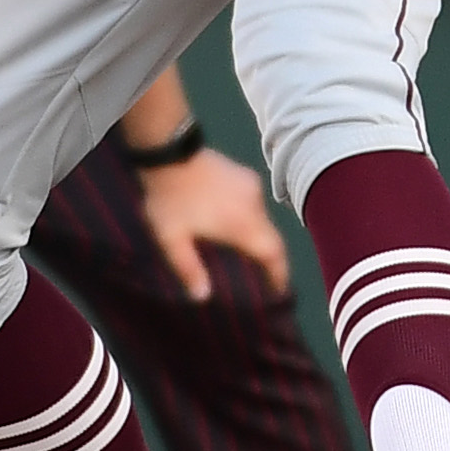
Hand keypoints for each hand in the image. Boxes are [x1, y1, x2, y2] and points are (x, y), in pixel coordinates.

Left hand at [137, 148, 290, 297]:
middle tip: (267, 278)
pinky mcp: (245, 176)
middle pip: (272, 238)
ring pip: (264, 221)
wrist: (169, 153)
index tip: (280, 290)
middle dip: (271, 260)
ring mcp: (252, 187)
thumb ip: (188, 268)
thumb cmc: (170, 200)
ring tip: (247, 254)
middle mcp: (254, 205)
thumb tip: (203, 297)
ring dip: (258, 238)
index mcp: (241, 223)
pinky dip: (251, 220)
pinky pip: (256, 205)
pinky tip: (235, 224)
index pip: (272, 253)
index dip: (280, 273)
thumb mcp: (172, 239)